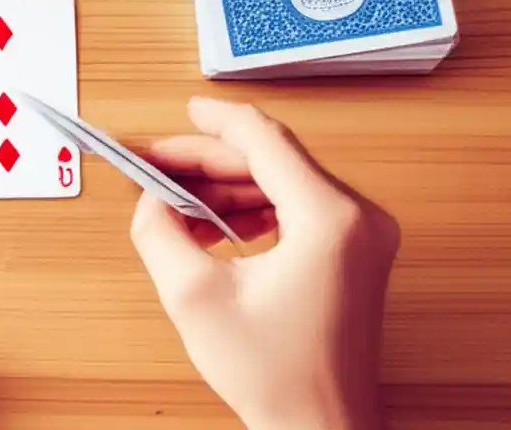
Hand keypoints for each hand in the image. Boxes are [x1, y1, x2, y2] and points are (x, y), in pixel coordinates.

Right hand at [132, 98, 399, 429]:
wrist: (320, 427)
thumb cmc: (278, 376)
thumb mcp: (193, 296)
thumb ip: (159, 231)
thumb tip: (148, 199)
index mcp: (329, 219)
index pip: (264, 142)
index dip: (215, 123)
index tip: (183, 113)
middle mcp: (357, 219)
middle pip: (271, 160)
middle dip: (209, 162)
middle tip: (157, 166)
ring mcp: (362, 236)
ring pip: (282, 183)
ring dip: (227, 188)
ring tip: (175, 201)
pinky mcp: (355, 253)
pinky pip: (296, 209)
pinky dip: (251, 210)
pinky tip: (212, 226)